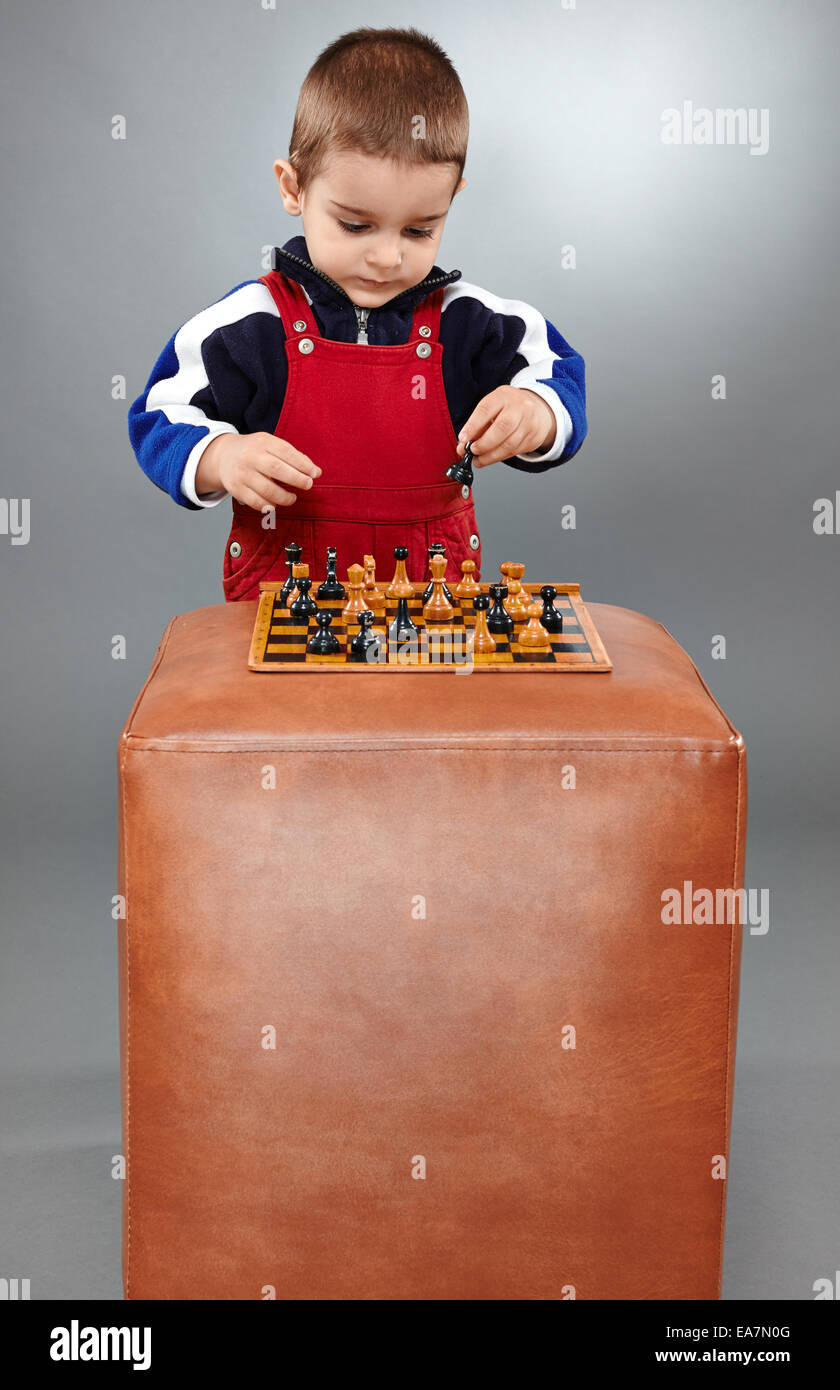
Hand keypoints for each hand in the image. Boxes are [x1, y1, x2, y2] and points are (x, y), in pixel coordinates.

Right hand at [196, 433, 321, 508]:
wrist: (224, 456)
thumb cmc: (255, 451)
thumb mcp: (270, 444)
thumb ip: (291, 455)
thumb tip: (314, 471)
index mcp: (262, 442)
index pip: (286, 452)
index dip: (303, 464)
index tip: (315, 473)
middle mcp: (251, 457)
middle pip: (277, 469)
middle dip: (297, 479)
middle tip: (308, 485)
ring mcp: (242, 474)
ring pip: (267, 490)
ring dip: (285, 497)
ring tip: (292, 498)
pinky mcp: (236, 489)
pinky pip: (256, 502)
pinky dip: (269, 506)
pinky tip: (276, 504)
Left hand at [456, 387, 555, 466]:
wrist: (536, 410)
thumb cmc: (508, 409)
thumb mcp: (492, 408)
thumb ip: (477, 426)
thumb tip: (463, 446)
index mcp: (504, 395)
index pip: (486, 410)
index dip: (472, 426)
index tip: (463, 439)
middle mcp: (520, 407)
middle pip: (502, 428)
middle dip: (484, 444)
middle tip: (472, 451)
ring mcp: (529, 422)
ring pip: (509, 444)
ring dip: (491, 456)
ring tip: (478, 460)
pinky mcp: (534, 437)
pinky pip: (515, 451)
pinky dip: (500, 457)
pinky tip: (491, 457)